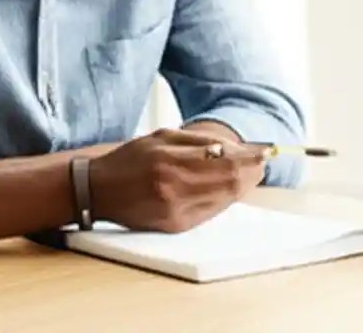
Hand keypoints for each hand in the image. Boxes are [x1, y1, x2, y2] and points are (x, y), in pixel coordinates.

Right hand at [88, 128, 268, 232]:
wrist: (98, 190)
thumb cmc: (130, 159)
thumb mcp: (161, 137)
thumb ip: (197, 141)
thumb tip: (233, 147)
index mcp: (171, 161)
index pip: (225, 161)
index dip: (249, 157)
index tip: (265, 152)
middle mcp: (174, 188)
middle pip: (229, 182)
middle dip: (250, 172)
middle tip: (262, 163)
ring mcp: (175, 210)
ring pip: (223, 199)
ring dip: (241, 187)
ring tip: (251, 175)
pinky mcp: (174, 226)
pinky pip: (210, 213)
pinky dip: (224, 200)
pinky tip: (228, 190)